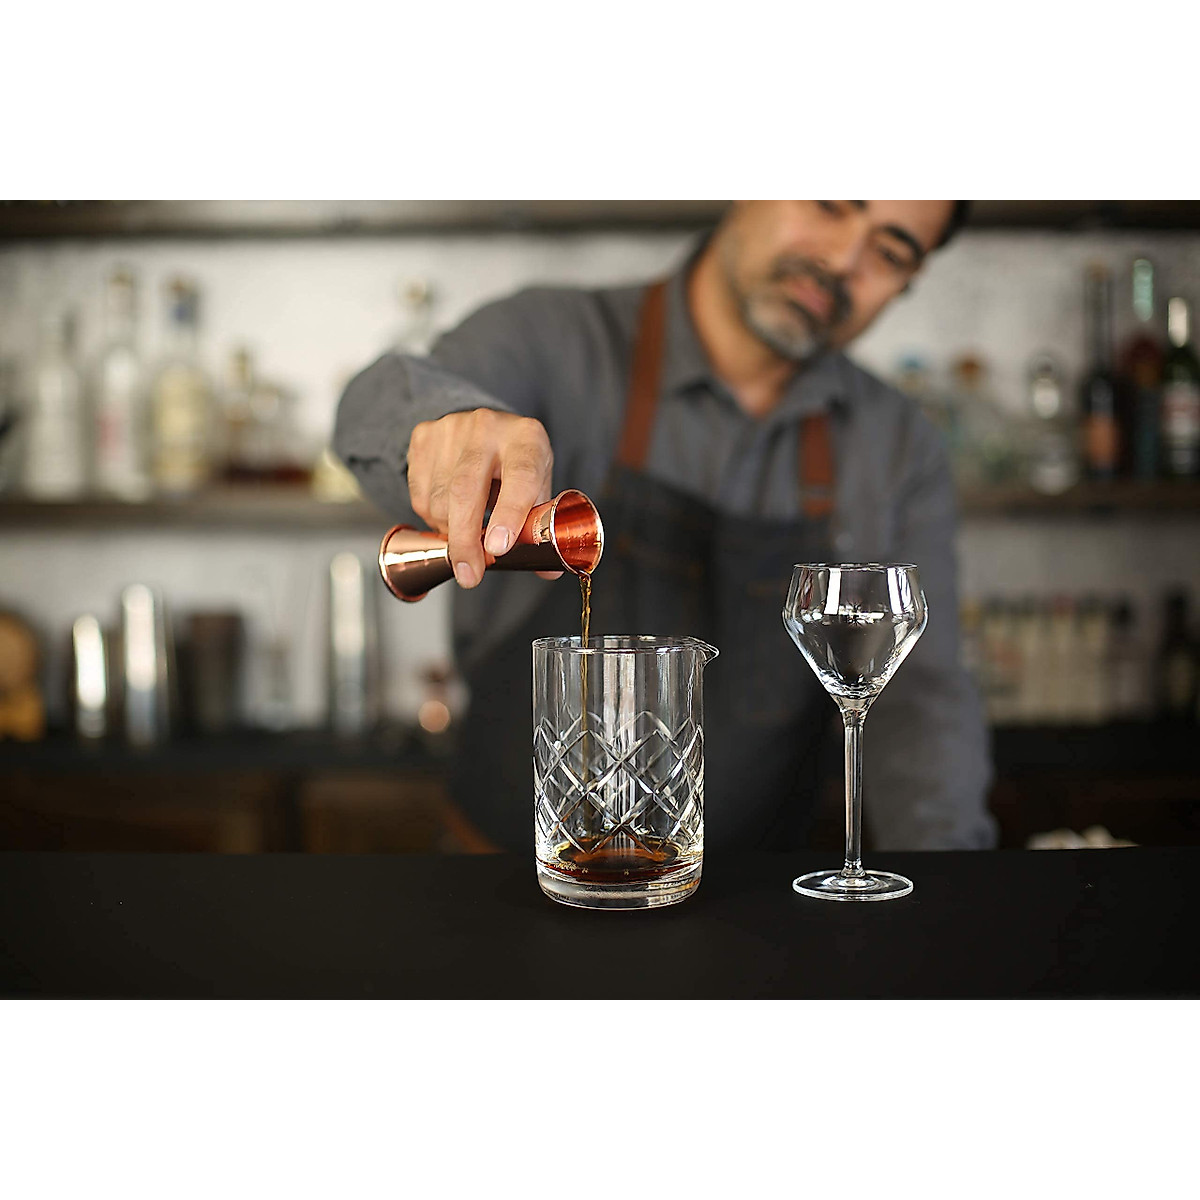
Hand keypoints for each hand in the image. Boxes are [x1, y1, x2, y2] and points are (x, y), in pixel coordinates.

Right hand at [406, 408, 560, 588]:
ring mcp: (450, 429)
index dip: (509, 514)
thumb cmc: (516, 462)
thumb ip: (539, 525)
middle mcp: (487, 427)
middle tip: (469, 574)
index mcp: (526, 438)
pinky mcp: (424, 438)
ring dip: (449, 531)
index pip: (520, 477)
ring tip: (467, 532)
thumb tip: (546, 570)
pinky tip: (450, 511)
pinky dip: (432, 517)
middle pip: (466, 490)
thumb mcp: (538, 485)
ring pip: (439, 500)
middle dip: (465, 540)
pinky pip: (419, 495)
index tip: (497, 548)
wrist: (486, 427)